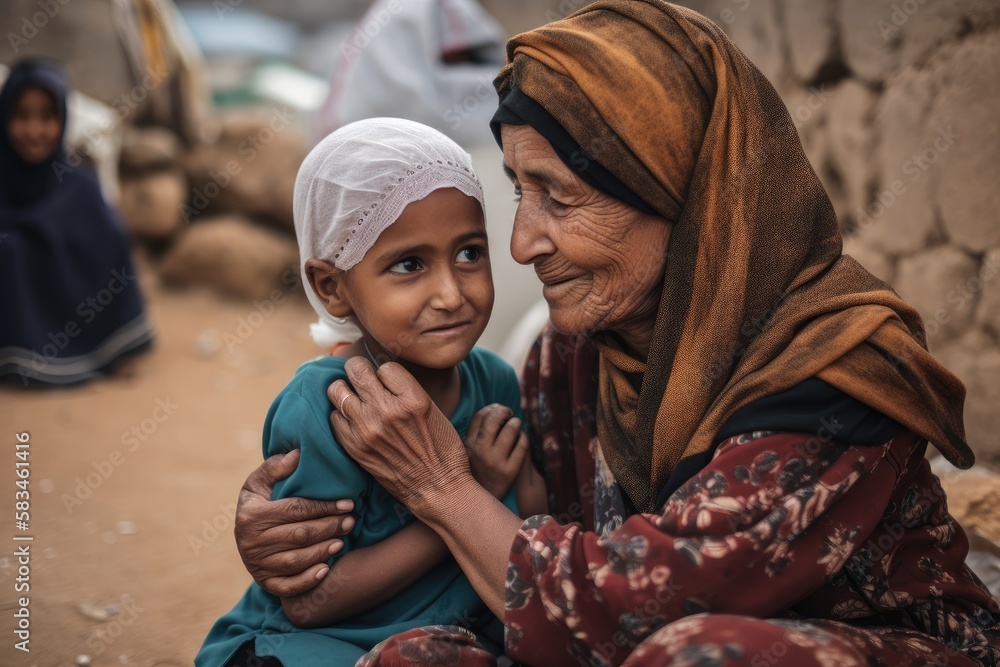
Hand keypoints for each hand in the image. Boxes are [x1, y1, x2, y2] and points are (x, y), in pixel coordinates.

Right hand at [235, 449, 355, 597]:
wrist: (243, 535)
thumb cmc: (258, 502)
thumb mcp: (259, 482)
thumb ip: (275, 467)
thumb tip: (298, 454)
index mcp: (252, 515)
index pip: (296, 510)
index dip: (324, 507)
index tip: (348, 503)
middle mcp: (251, 542)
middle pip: (300, 535)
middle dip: (330, 528)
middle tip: (351, 521)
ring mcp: (257, 565)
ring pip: (296, 560)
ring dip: (323, 551)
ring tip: (343, 541)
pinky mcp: (264, 582)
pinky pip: (287, 586)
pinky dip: (307, 580)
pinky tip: (326, 569)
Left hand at [328, 358, 477, 520]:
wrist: (437, 489)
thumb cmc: (442, 449)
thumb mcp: (433, 410)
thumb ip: (406, 390)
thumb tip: (381, 373)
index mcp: (413, 399)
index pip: (385, 366)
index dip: (386, 373)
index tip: (389, 383)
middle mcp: (387, 411)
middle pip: (356, 370)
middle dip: (359, 370)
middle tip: (362, 377)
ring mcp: (367, 429)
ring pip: (337, 390)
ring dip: (346, 390)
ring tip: (354, 397)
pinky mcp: (354, 447)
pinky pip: (334, 417)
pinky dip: (342, 415)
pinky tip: (354, 421)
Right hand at [465, 404, 527, 499]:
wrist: (476, 504)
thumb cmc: (476, 472)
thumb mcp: (468, 452)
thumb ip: (476, 433)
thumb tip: (496, 409)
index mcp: (468, 444)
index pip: (480, 416)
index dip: (492, 409)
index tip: (498, 410)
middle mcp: (480, 451)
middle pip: (494, 419)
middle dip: (504, 411)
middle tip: (509, 414)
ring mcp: (495, 461)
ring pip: (511, 430)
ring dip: (516, 423)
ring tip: (516, 425)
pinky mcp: (510, 471)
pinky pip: (522, 446)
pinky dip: (524, 438)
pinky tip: (521, 440)